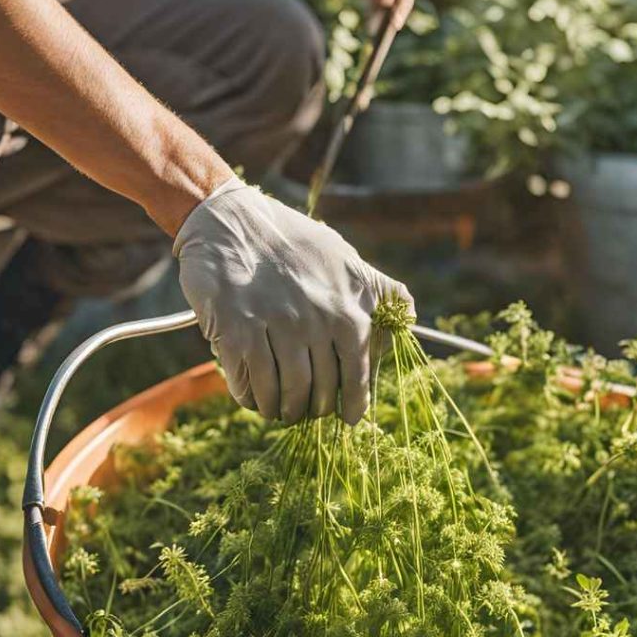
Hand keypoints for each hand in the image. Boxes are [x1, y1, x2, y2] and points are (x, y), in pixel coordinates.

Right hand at [174, 180, 413, 424]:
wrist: (228, 218)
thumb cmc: (289, 240)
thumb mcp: (343, 256)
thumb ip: (376, 289)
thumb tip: (409, 315)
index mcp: (347, 308)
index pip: (358, 372)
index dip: (353, 403)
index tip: (348, 417)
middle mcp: (317, 320)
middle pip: (322, 390)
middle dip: (315, 409)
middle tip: (305, 412)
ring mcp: (278, 326)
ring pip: (288, 392)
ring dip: (284, 409)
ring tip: (280, 410)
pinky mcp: (239, 331)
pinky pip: (253, 382)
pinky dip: (254, 397)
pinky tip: (253, 397)